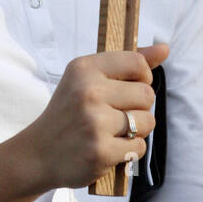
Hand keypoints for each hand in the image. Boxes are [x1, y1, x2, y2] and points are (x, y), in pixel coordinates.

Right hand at [18, 43, 169, 195]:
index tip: (127, 88)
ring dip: (136, 130)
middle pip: (147, 95)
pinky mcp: (100, 152)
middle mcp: (89, 92)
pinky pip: (139, 148)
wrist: (38, 154)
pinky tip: (108, 148)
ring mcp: (94, 123)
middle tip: (114, 114)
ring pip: (147, 122)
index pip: (138, 63)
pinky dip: (129, 151)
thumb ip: (128, 63)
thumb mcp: (88, 78)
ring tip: (112, 131)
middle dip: (138, 107)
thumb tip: (165, 47)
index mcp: (85, 68)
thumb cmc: (69, 113)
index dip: (142, 78)